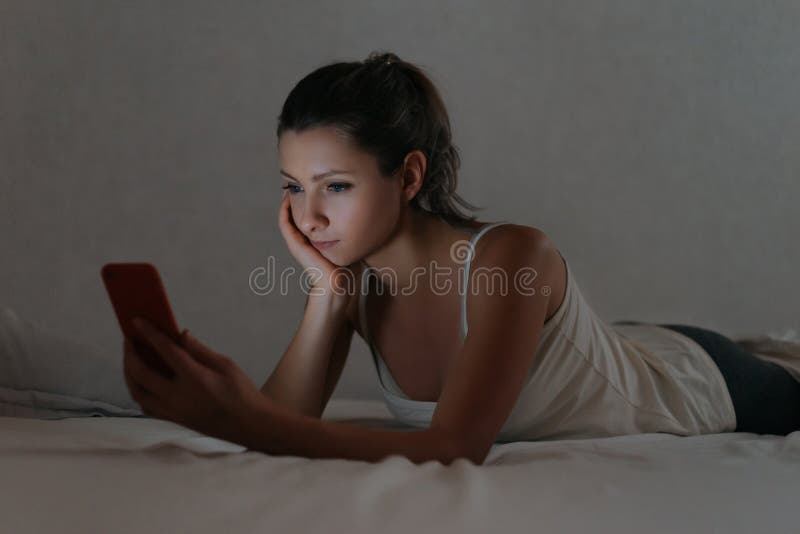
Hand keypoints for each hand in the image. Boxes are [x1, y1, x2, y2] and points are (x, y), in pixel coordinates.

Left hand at [123, 318, 265, 444]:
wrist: (249, 425)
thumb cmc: (241, 392)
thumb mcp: (226, 365)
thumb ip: (200, 350)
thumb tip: (181, 334)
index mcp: (195, 378)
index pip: (166, 351)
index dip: (149, 333)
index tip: (136, 321)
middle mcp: (179, 396)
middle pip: (141, 373)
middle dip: (130, 354)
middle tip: (129, 339)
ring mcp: (173, 411)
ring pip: (137, 392)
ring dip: (129, 373)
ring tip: (131, 357)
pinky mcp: (174, 420)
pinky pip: (145, 405)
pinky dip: (138, 390)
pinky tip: (141, 379)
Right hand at [277, 190, 356, 297]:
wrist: (341, 285)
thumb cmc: (351, 269)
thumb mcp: (352, 244)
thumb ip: (354, 232)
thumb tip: (371, 215)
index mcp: (318, 241)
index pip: (310, 217)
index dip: (310, 201)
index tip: (314, 186)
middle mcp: (306, 241)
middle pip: (298, 215)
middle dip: (298, 198)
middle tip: (298, 182)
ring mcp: (299, 243)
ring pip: (288, 217)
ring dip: (288, 201)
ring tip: (289, 185)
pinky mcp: (296, 245)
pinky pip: (285, 224)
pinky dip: (284, 211)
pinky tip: (286, 198)